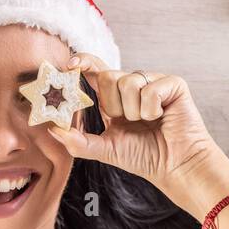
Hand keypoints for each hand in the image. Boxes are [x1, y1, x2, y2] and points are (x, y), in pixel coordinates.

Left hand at [48, 54, 228, 216]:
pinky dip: (152, 109)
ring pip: (128, 81)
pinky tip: (162, 117)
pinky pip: (149, 88)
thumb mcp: (106, 149)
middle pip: (107, 76)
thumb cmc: (144, 157)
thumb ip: (78, 141)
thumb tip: (53, 129)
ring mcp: (153, 82)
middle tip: (128, 121)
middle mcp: (133, 86)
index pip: (96, 73)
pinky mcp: (173, 84)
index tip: (70, 65)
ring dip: (134, 111)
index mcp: (115, 99)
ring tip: (148, 122)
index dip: (84, 63)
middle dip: (112, 104)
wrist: (175, 165)